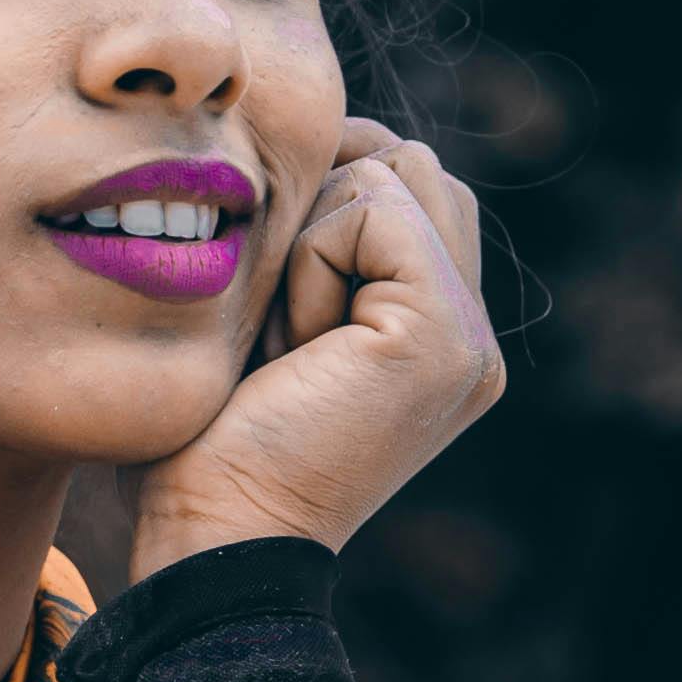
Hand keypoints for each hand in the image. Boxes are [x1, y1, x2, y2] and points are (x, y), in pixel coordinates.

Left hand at [125, 120, 502, 579]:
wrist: (217, 536)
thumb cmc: (210, 444)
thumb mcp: (269, 320)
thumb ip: (317, 245)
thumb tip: (322, 144)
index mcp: (437, 340)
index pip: (407, 187)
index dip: (326, 198)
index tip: (272, 301)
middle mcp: (471, 339)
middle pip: (415, 167)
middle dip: (327, 202)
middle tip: (277, 314)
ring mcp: (469, 339)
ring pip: (395, 173)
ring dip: (315, 233)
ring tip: (288, 338)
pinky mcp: (444, 333)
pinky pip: (373, 209)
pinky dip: (312, 259)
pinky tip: (295, 346)